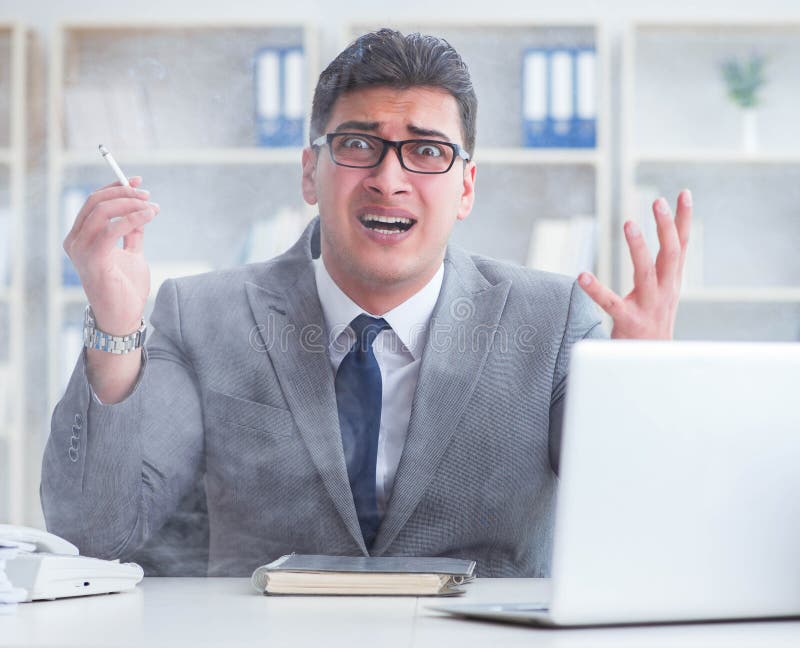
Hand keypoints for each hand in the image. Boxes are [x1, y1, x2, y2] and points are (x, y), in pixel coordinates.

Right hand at [63, 176, 158, 334]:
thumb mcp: (131, 253)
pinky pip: (111, 229)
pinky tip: (148, 217)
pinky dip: (132, 219)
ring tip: (152, 208)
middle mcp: (75, 240)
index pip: (94, 202)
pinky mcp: (92, 258)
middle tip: (147, 195)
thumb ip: (132, 233)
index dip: (115, 187)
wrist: (122, 316)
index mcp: (81, 236)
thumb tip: (141, 211)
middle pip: (96, 202)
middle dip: (124, 193)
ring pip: (102, 211)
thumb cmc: (125, 287)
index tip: (138, 181)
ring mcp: (80, 249)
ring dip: (130, 204)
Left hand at [578, 189, 691, 339]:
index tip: (684, 193)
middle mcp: (665, 292)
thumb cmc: (653, 324)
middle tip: (657, 202)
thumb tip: (668, 235)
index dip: (683, 220)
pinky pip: (610, 303)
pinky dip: (596, 289)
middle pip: (670, 254)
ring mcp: (648, 307)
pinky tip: (581, 275)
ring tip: (629, 223)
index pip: (681, 246)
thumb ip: (663, 267)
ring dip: (639, 247)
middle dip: (666, 227)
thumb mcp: (664, 293)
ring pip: (646, 273)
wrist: (653, 365)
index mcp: (672, 282)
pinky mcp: (629, 322)